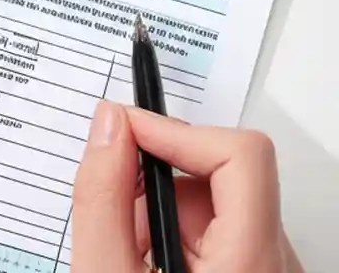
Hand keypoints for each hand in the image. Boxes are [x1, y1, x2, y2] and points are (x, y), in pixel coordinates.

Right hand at [72, 102, 303, 271]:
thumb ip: (103, 199)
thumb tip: (109, 123)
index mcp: (251, 262)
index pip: (241, 155)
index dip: (177, 132)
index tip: (125, 130)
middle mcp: (276, 263)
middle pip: (222, 179)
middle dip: (156, 182)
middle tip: (114, 212)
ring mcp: (270, 270)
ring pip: (219, 204)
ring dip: (163, 212)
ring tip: (129, 254)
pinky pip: (223, 230)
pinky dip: (177, 234)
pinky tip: (149, 264)